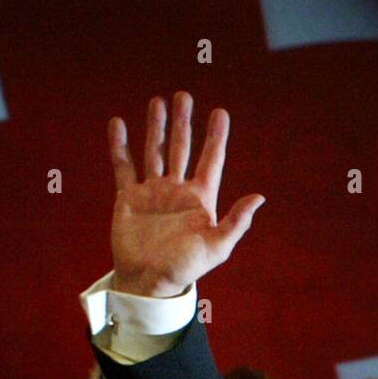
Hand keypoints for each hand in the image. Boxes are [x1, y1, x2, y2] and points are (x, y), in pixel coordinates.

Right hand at [108, 92, 264, 297]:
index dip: (216, 137)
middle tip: (184, 95)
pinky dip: (120, 146)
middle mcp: (177, 190)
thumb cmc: (185, 269)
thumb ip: (236, 222)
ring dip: (156, 127)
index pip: (211, 160)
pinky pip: (123, 166)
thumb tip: (259, 197)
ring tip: (157, 101)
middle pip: (182, 148)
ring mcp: (152, 192)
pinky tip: (118, 124)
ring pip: (155, 151)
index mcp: (200, 199)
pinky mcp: (128, 198)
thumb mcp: (217, 248)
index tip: (220, 113)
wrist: (149, 283)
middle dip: (183, 122)